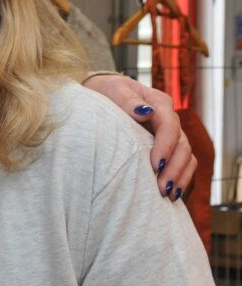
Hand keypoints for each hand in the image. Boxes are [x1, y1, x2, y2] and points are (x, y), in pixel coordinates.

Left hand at [82, 73, 194, 198]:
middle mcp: (168, 119)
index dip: (165, 146)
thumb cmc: (104, 92)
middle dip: (175, 168)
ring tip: (167, 195)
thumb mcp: (112, 90)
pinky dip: (181, 178)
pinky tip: (172, 195)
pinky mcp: (166, 147)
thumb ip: (127, 100)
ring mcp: (169, 135)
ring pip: (186, 156)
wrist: (99, 95)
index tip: (155, 165)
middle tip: (162, 188)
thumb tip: (145, 112)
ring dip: (180, 176)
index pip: (169, 126)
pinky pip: (182, 164)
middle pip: (183, 145)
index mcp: (158, 103)